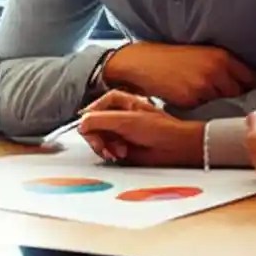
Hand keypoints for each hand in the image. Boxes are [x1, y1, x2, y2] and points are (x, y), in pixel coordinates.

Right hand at [77, 91, 204, 166]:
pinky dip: (110, 153)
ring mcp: (118, 130)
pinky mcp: (120, 144)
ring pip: (97, 139)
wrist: (175, 147)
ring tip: (119, 150)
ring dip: (105, 147)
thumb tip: (81, 124)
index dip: (90, 124)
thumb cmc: (159, 129)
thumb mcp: (125, 121)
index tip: (94, 134)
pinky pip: (105, 149)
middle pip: (91, 126)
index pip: (90, 111)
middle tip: (105, 147)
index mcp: (116, 101)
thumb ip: (99, 120)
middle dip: (98, 139)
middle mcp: (115, 114)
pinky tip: (121, 154)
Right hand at [102, 42, 255, 108]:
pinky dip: (204, 112)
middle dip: (240, 102)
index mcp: (222, 57)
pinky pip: (205, 111)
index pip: (252, 78)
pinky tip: (199, 111)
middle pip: (241, 94)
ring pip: (224, 105)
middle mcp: (216, 70)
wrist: (141, 62)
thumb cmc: (170, 59)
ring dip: (222, 109)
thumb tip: (242, 86)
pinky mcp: (190, 99)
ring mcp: (204, 85)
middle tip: (239, 109)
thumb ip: (221, 68)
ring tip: (218, 111)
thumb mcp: (200, 55)